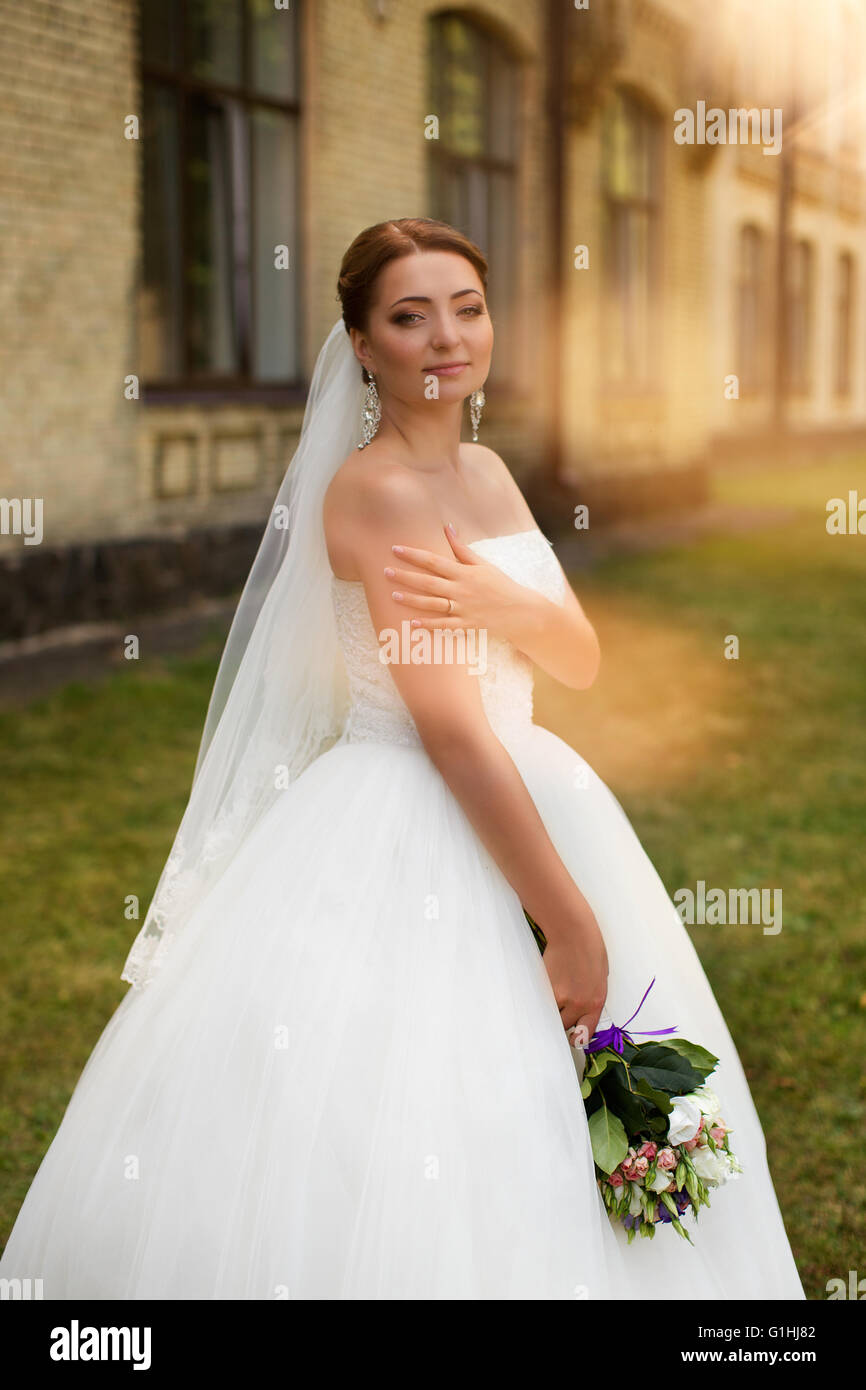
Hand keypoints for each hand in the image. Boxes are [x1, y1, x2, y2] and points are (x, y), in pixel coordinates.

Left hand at [384, 523, 528, 638]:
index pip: (433, 561)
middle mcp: (461, 590)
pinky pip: (445, 625)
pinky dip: (429, 624)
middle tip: (385, 571)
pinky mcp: (466, 625)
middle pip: (428, 582)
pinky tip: (413, 623)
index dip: (413, 555)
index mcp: (464, 573)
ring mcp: (463, 609)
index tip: (395, 549)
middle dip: (405, 576)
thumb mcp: (483, 564)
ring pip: (432, 604)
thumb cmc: (500, 585)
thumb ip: (462, 548)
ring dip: (412, 600)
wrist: (520, 611)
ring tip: (393, 595)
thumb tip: (448, 528)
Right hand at [541, 928, 607, 1044]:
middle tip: (559, 1011)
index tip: (572, 1038)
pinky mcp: (545, 988)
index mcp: (596, 1003)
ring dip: (549, 1009)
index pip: (586, 1034)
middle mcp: (579, 1004)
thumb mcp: (600, 980)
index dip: (577, 1039)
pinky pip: (541, 1002)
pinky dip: (540, 998)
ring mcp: (561, 996)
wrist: (574, 933)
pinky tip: (544, 986)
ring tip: (552, 994)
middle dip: (561, 1021)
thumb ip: (591, 1000)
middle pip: (564, 1027)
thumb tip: (582, 1014)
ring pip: (550, 1015)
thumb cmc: (589, 951)